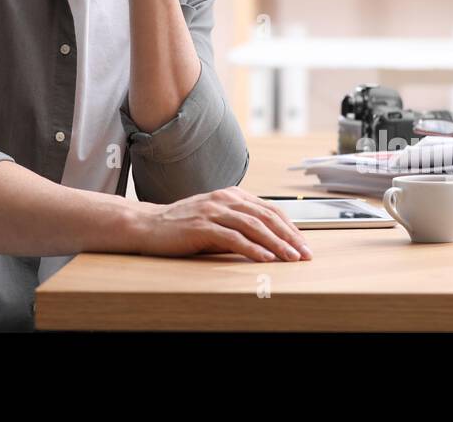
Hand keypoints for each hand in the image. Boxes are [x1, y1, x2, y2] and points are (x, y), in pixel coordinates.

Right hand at [130, 187, 313, 261]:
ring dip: (276, 243)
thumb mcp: (215, 219)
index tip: (304, 244)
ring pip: (253, 226)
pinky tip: (264, 258)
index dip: (290, 227)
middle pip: (265, 216)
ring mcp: (212, 211)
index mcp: (231, 195)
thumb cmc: (182, 225)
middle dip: (289, 236)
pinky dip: (252, 248)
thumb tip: (269, 243)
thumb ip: (239, 225)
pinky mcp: (201, 226)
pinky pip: (232, 237)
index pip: (269, 210)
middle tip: (305, 254)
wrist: (147, 225)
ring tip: (291, 258)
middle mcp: (224, 199)